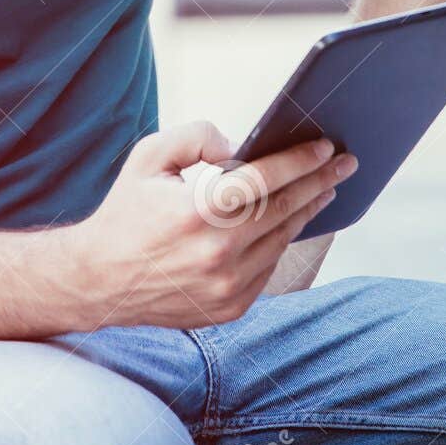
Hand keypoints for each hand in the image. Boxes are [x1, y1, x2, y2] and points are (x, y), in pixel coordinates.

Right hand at [71, 121, 357, 329]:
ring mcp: (226, 285)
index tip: (326, 147)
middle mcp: (217, 252)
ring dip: (307, 210)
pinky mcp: (230, 306)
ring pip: (281, 239)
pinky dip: (281, 240)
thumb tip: (240, 147)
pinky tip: (290, 220)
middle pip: (284, 209)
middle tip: (346, 164)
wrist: (99, 280)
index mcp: (198, 211)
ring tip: (324, 189)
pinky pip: (268, 266)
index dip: (300, 161)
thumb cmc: (126, 212)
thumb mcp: (149, 157)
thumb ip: (196, 138)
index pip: (265, 179)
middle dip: (319, 182)